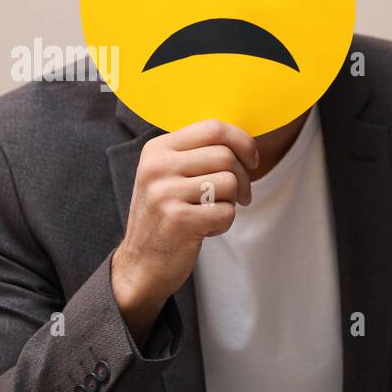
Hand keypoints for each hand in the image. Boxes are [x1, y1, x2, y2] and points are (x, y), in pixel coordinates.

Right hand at [111, 119, 257, 345]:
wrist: (141, 263)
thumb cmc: (165, 216)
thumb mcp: (169, 175)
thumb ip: (198, 154)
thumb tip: (245, 142)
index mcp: (157, 149)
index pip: (213, 128)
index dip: (242, 141)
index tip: (251, 160)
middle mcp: (157, 167)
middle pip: (226, 156)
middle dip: (243, 178)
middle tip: (238, 196)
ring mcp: (165, 193)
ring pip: (230, 183)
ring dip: (231, 203)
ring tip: (211, 213)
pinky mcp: (178, 220)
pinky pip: (226, 213)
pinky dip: (223, 223)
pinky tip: (204, 229)